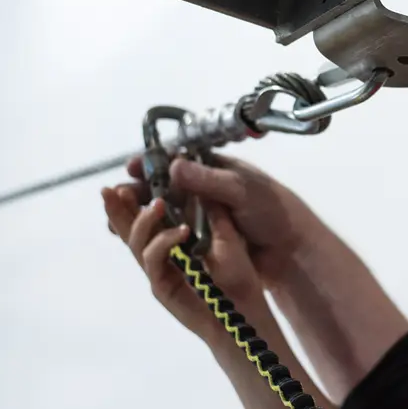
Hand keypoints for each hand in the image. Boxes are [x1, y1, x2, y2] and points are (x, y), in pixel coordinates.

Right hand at [102, 183, 262, 343]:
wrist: (251, 302)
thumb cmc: (245, 262)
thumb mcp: (230, 222)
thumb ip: (208, 202)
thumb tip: (183, 173)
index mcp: (179, 221)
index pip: (151, 199)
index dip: (139, 185)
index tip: (131, 167)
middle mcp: (166, 241)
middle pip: (133, 219)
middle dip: (119, 204)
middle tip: (110, 189)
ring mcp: (162, 265)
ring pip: (136, 240)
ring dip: (142, 220)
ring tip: (155, 204)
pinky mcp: (163, 285)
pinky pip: (153, 262)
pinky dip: (163, 244)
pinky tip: (181, 232)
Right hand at [124, 153, 317, 285]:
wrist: (292, 247)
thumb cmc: (272, 210)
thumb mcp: (241, 190)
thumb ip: (208, 180)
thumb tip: (174, 167)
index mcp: (212, 170)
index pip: (173, 161)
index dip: (150, 164)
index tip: (131, 169)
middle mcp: (202, 189)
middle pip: (161, 186)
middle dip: (137, 191)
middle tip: (115, 198)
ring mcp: (200, 214)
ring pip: (162, 210)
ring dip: (140, 213)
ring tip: (116, 220)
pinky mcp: (201, 238)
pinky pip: (171, 232)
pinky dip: (153, 233)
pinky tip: (139, 239)